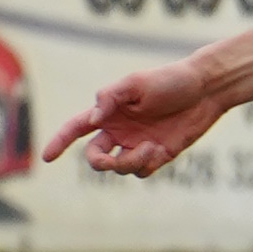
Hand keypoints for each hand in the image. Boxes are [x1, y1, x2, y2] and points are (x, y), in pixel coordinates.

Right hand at [41, 59, 223, 176]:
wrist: (206, 89)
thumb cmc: (169, 80)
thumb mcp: (137, 83)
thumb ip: (110, 98)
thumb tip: (92, 120)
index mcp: (109, 112)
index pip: (76, 129)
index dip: (59, 142)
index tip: (47, 158)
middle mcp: (119, 130)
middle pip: (95, 157)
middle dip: (101, 163)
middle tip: (112, 161)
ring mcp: (137, 144)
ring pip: (119, 168)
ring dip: (131, 163)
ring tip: (151, 147)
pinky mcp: (157, 155)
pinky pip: (142, 171)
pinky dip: (146, 165)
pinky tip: (160, 150)